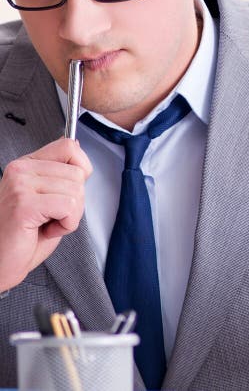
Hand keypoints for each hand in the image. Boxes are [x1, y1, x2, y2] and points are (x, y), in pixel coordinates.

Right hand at [0, 138, 91, 290]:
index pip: (69, 147)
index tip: (67, 190)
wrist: (2, 262)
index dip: (80, 170)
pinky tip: (46, 230)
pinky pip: (69, 207)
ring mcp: (20, 185)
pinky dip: (66, 224)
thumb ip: (62, 174)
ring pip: (76, 192)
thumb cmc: (24, 235)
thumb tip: (77, 147)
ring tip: (45, 223)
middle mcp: (20, 171)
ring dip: (70, 216)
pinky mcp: (24, 204)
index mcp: (26, 165)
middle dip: (75, 202)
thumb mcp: (49, 197)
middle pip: (78, 174)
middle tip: (50, 216)